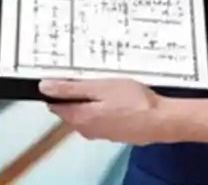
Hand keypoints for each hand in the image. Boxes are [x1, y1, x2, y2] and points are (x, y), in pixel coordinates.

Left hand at [40, 78, 172, 145]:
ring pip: (86, 111)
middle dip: (75, 91)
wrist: (161, 120)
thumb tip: (45, 87)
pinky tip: (116, 96)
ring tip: (106, 82)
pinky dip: (103, 105)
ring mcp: (100, 132)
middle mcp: (86, 129)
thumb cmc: (135, 103)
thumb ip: (71, 88)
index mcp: (79, 117)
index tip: (65, 74)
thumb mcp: (100, 87)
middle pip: (70, 108)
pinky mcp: (113, 132)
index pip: (55, 103)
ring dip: (91, 98)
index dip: (56, 87)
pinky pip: (100, 116)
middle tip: (90, 74)